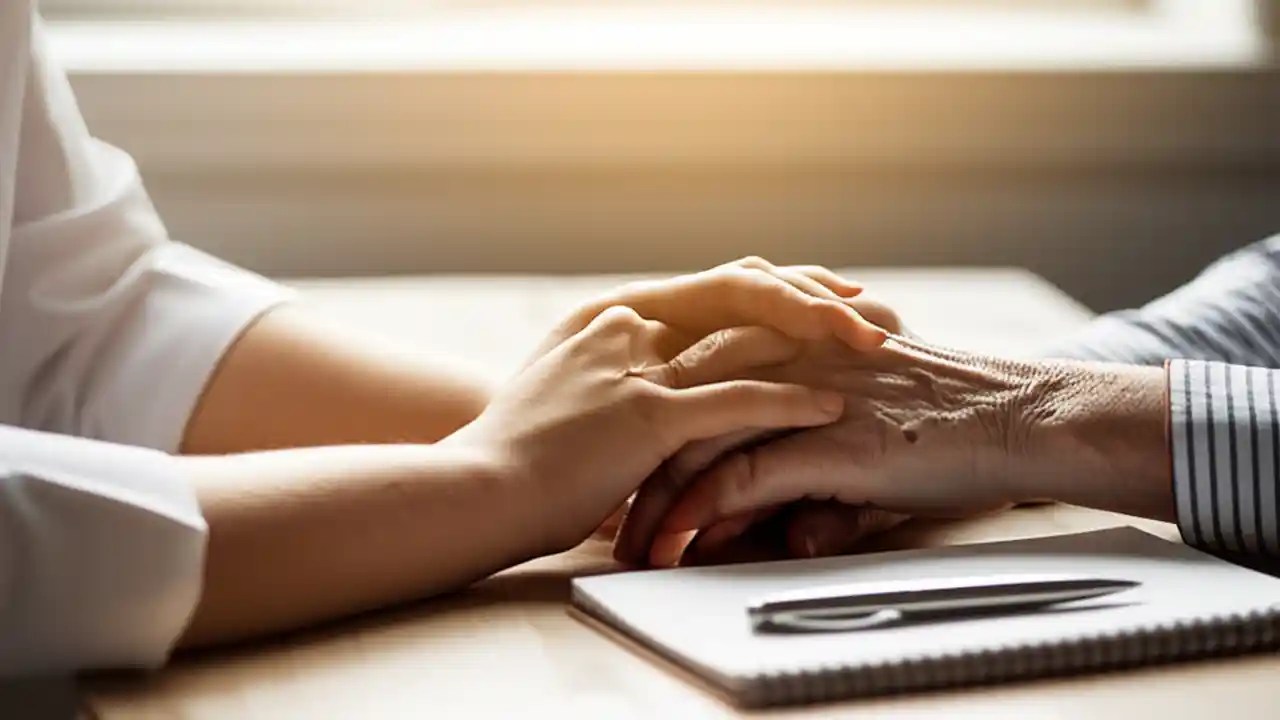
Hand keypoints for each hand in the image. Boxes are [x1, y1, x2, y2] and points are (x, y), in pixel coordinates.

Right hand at [445, 272, 872, 554]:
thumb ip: (614, 381)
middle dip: (811, 295)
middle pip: (739, 287)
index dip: (776, 283)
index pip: (712, 282)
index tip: (825, 293)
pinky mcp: (644, 416)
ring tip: (873, 346)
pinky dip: (790, 403)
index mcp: (607, 314)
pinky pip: (736, 402)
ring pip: (747, 334)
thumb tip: (665, 393)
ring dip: (818, 338)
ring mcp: (634, 366)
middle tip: (868, 310)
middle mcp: (624, 324)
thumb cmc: (517, 459)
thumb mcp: (565, 397)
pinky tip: (832, 409)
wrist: (475, 493)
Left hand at [616, 335, 1046, 565]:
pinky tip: (683, 540)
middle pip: (678, 404)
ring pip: (700, 439)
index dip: (647, 425)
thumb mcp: (856, 419)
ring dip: (658, 497)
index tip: (616, 471)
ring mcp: (805, 392)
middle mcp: (785, 353)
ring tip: (631, 544)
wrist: (1016, 417)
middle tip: (605, 513)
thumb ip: (798, 454)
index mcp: (785, 334)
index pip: (690, 374)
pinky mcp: (833, 437)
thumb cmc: (939, 421)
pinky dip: (707, 510)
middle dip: (635, 463)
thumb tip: (764, 524)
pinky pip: (749, 473)